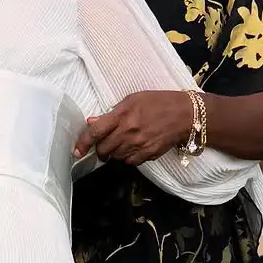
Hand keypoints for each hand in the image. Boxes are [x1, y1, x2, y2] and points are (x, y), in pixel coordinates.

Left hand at [74, 91, 193, 164]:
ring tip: (122, 143)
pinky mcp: (149, 155)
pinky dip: (128, 158)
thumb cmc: (158, 102)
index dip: (83, 143)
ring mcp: (139, 145)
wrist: (185, 115)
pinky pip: (130, 162)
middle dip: (101, 150)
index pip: (96, 132)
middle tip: (104, 146)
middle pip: (104, 149)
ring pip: (116, 157)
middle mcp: (129, 132)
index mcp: (123, 115)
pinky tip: (134, 148)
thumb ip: (112, 113)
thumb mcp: (133, 100)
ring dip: (114, 153)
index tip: (77, 151)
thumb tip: (92, 121)